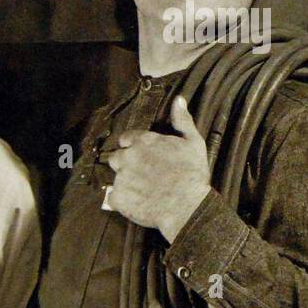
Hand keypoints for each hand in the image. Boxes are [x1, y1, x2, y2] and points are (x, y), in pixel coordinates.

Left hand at [103, 96, 211, 241]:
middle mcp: (128, 156)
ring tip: (143, 191)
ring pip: (116, 178)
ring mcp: (121, 178)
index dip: (134, 147)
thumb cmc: (193, 174)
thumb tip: (179, 99)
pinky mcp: (118, 198)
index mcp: (144, 141)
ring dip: (126, 182)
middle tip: (144, 175)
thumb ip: (182, 120)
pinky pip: (114, 197)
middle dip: (127, 164)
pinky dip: (124, 200)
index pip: (126, 139)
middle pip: (117, 158)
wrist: (188, 208)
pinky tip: (139, 202)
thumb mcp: (194, 143)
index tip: (145, 157)